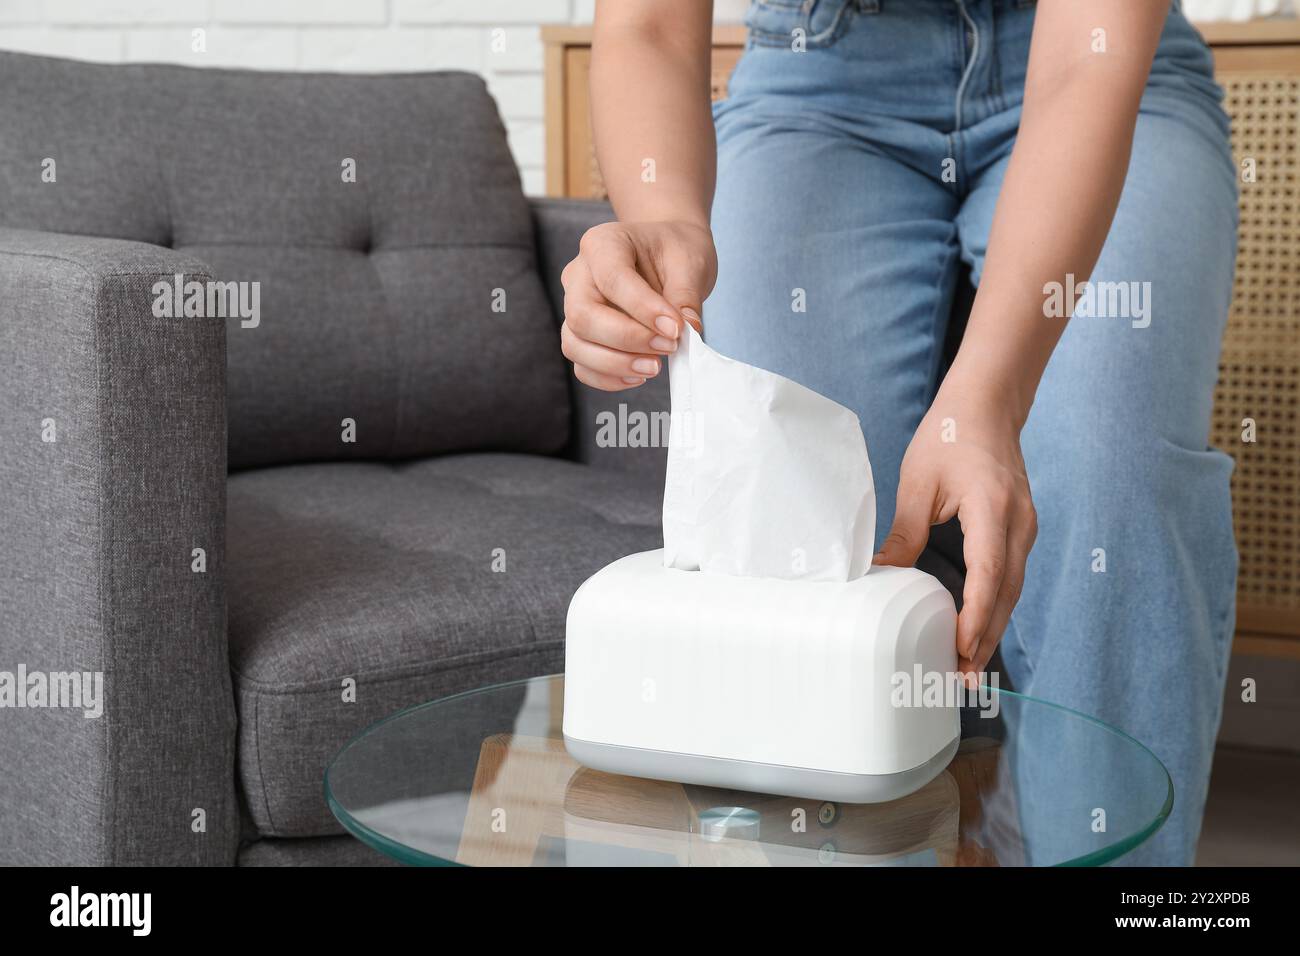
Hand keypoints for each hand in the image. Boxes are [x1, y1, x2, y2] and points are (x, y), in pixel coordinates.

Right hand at [560, 220, 715, 390]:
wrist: (667, 255)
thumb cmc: (675, 252)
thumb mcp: (690, 262)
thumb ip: (686, 295)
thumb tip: (687, 331)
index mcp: (603, 243)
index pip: (612, 278)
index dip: (643, 308)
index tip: (676, 328)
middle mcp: (579, 275)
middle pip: (582, 316)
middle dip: (626, 340)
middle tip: (668, 347)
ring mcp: (575, 307)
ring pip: (574, 344)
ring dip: (614, 364)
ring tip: (654, 367)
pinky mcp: (581, 335)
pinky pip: (581, 365)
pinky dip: (608, 378)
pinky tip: (639, 375)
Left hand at [873, 384, 1037, 677]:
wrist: (986, 403)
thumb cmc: (949, 435)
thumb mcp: (917, 481)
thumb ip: (904, 531)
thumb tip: (879, 574)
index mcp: (993, 509)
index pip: (989, 573)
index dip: (977, 616)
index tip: (961, 649)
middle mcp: (1018, 523)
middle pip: (1006, 593)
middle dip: (984, 638)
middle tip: (961, 678)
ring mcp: (1025, 527)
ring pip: (1011, 589)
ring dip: (991, 628)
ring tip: (966, 665)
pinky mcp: (1020, 529)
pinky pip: (1010, 576)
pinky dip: (995, 606)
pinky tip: (976, 629)